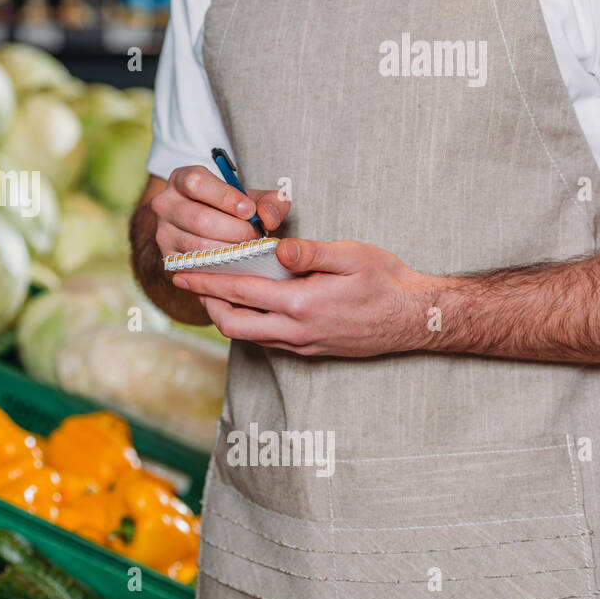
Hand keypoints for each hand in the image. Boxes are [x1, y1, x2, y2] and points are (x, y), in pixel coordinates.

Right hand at [150, 164, 287, 257]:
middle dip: (235, 230)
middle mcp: (164, 204)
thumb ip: (268, 201)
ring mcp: (163, 232)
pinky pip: (196, 266)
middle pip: (199, 219)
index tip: (249, 210)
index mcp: (181, 179)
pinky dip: (220, 267)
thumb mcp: (248, 196)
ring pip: (198, 246)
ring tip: (248, 249)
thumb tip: (268, 217)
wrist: (203, 223)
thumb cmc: (229, 207)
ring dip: (230, 251)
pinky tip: (236, 263)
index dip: (226, 197)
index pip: (196, 183)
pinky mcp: (168, 257)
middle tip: (255, 236)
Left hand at [171, 238, 439, 357]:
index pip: (239, 292)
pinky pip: (267, 340)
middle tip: (191, 282)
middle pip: (232, 324)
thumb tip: (275, 247)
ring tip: (213, 291)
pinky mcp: (311, 351)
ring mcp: (303, 345)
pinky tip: (248, 304)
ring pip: (247, 336)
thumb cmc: (388, 281)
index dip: (206, 281)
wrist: (417, 319)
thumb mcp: (352, 255)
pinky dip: (248, 322)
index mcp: (302, 304)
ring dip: (225, 315)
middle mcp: (297, 331)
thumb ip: (310, 251)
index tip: (182, 272)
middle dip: (206, 303)